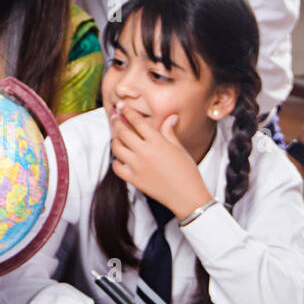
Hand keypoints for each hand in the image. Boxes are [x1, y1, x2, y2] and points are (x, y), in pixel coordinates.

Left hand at [109, 103, 212, 218]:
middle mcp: (146, 152)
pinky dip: (116, 162)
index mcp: (158, 143)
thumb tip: (171, 116)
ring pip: (117, 148)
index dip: (127, 112)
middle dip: (116, 122)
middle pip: (123, 132)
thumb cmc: (188, 172)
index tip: (121, 106)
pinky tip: (121, 159)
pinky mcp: (134, 180)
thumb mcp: (179, 149)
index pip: (138, 122)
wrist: (188, 197)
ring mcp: (138, 166)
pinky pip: (117, 168)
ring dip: (115, 141)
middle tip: (115, 117)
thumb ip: (170, 132)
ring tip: (118, 138)